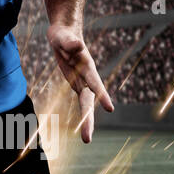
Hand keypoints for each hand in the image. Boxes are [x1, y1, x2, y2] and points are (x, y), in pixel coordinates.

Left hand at [48, 23, 113, 142]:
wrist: (65, 34)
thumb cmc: (64, 35)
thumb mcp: (63, 37)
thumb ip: (70, 42)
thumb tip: (77, 44)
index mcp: (86, 67)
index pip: (94, 82)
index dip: (101, 94)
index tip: (110, 108)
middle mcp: (86, 77)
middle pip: (89, 101)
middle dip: (89, 119)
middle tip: (88, 140)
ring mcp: (81, 82)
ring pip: (86, 104)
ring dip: (87, 121)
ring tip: (87, 140)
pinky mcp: (76, 84)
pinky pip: (80, 101)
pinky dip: (83, 114)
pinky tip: (83, 127)